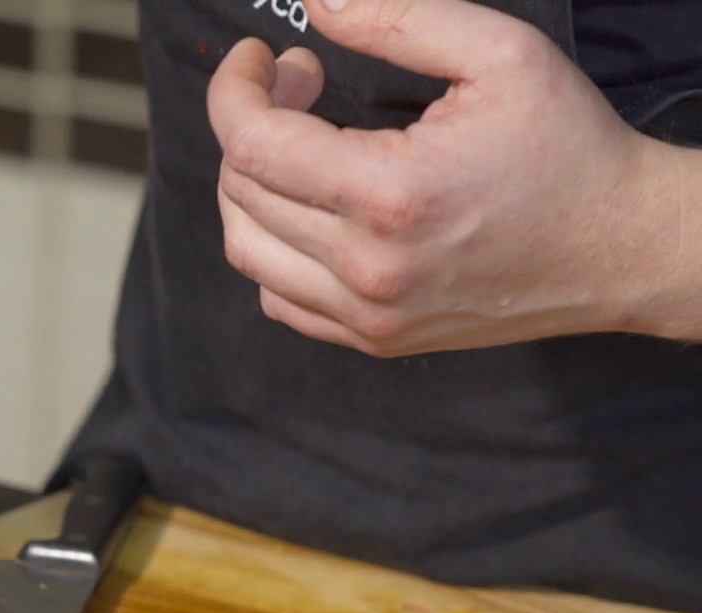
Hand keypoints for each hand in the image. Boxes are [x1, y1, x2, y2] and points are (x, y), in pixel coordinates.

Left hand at [208, 0, 691, 355]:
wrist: (619, 245)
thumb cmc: (567, 147)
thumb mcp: (498, 54)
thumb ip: (396, 20)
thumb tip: (316, 5)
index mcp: (391, 197)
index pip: (251, 144)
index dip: (235, 88)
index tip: (259, 59)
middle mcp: (367, 267)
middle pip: (242, 189)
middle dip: (254, 121)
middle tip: (303, 84)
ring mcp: (367, 313)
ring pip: (246, 247)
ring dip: (252, 185)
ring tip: (299, 143)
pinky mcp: (373, 338)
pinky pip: (277, 295)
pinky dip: (273, 245)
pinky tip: (311, 206)